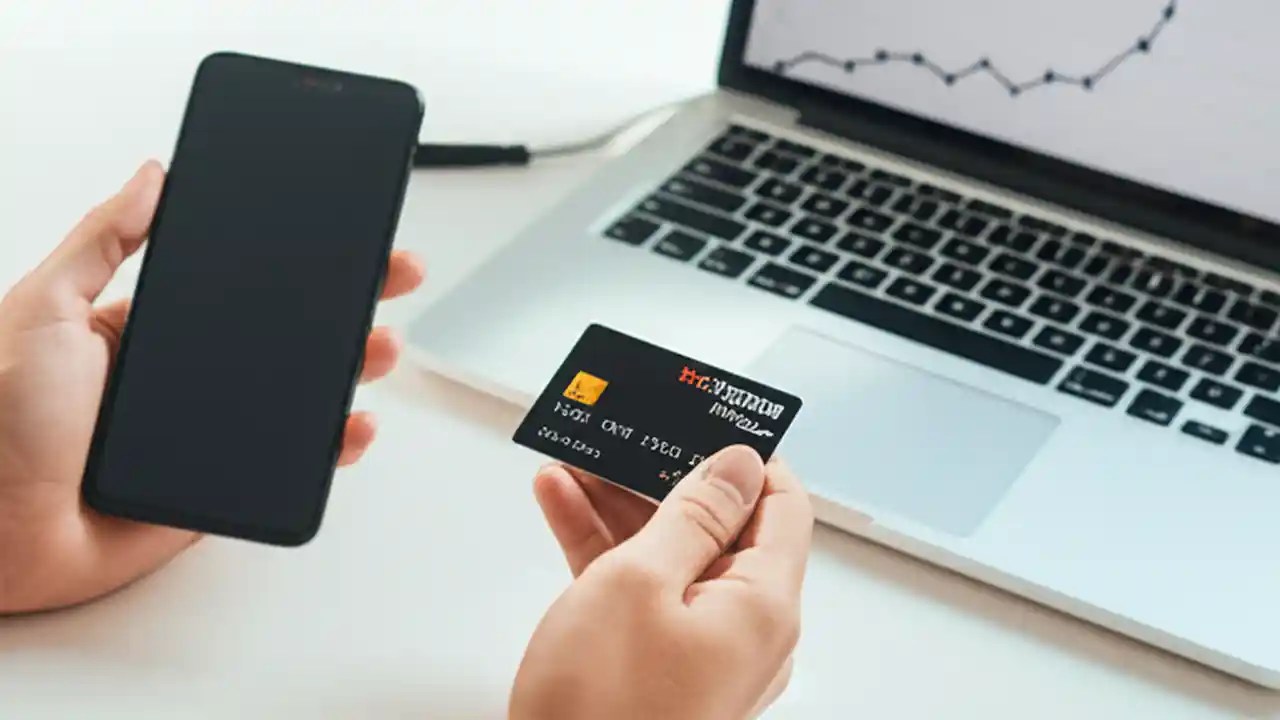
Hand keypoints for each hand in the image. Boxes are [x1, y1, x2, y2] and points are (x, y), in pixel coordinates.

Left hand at [0, 161, 424, 613]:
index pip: (241, 279)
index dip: (293, 257)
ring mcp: (211, 426)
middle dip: (347, 301)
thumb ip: (101, 240)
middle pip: (287, 330)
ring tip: (380, 346)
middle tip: (391, 274)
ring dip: (352, 367)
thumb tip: (151, 175)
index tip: (340, 228)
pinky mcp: (224, 480)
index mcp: (150, 324)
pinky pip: (292, 461)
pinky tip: (352, 424)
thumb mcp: (43, 308)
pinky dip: (332, 445)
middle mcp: (189, 372)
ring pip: (300, 393)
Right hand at [513, 446, 813, 719]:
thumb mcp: (639, 582)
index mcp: (764, 606)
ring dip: (624, 503)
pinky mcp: (659, 664)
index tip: (705, 415)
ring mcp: (701, 649)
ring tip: (579, 458)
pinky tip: (564, 506)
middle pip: (719, 525)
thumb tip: (736, 464)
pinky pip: (643, 590)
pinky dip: (605, 547)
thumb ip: (691, 514)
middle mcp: (745, 629)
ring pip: (672, 553)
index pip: (782, 504)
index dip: (746, 453)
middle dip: (665, 473)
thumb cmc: (601, 714)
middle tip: (630, 431)